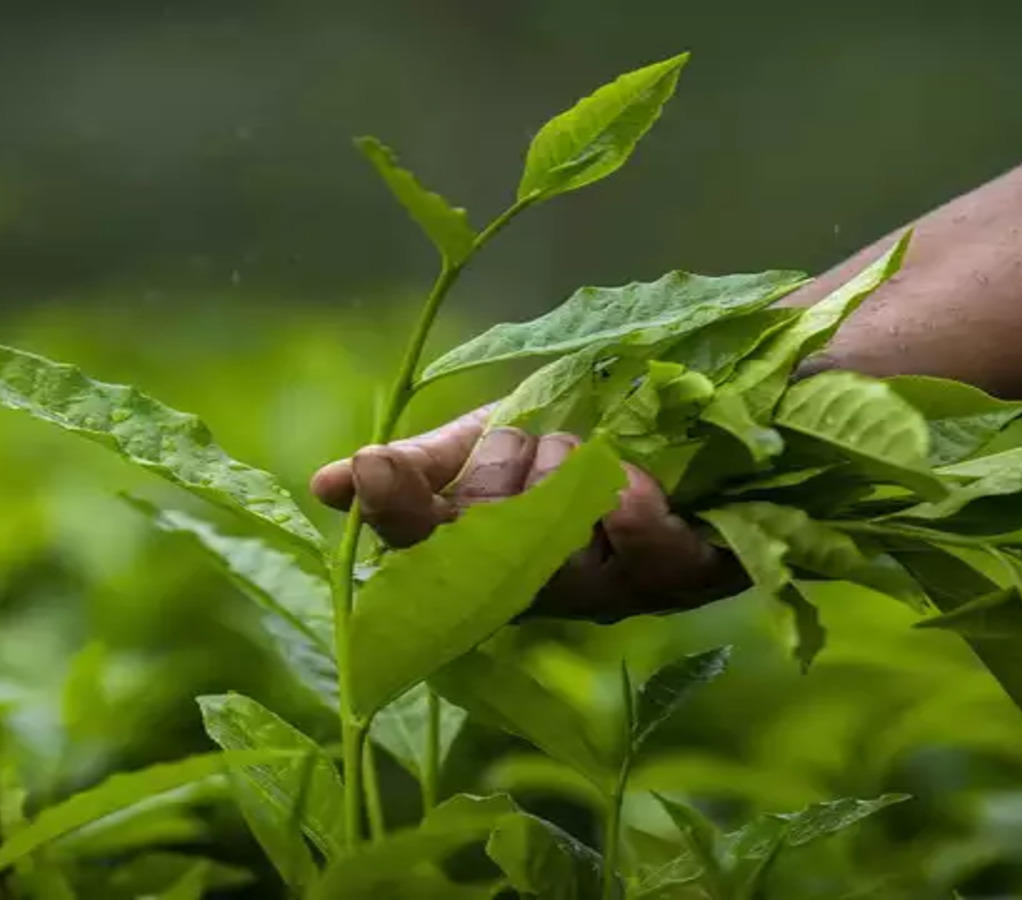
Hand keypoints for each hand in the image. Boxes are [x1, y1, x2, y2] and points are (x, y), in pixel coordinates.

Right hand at [309, 408, 746, 619]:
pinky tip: (625, 485)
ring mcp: (619, 588)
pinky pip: (651, 558)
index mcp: (489, 556)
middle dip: (498, 470)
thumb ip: (422, 466)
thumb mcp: (492, 440)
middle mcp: (549, 587)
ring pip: (561, 547)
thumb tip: (328, 485)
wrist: (693, 402)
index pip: (424, 548)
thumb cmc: (581, 436)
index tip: (372, 466)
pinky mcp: (691, 573)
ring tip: (582, 443)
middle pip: (489, 544)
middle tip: (527, 436)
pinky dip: (632, 517)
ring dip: (560, 474)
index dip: (398, 513)